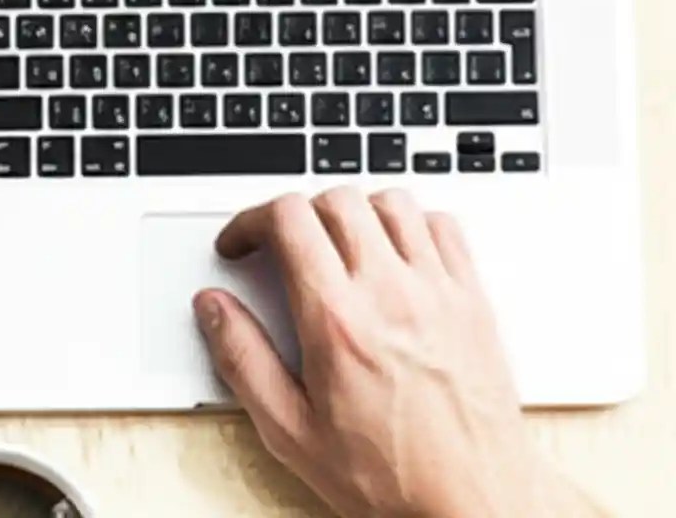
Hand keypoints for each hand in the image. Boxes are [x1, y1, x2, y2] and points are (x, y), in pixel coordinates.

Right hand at [194, 189, 605, 517]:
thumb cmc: (390, 477)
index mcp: (337, 321)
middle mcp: (390, 294)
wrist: (472, 502)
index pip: (288, 220)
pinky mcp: (473, 300)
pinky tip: (393, 253)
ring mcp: (438, 291)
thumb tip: (214, 310)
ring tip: (334, 243)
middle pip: (336, 200)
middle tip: (280, 245)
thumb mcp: (289, 431)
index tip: (242, 244)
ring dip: (353, 211)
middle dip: (295, 212)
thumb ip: (243, 360)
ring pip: (391, 201)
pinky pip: (443, 226)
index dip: (251, 220)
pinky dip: (411, 224)